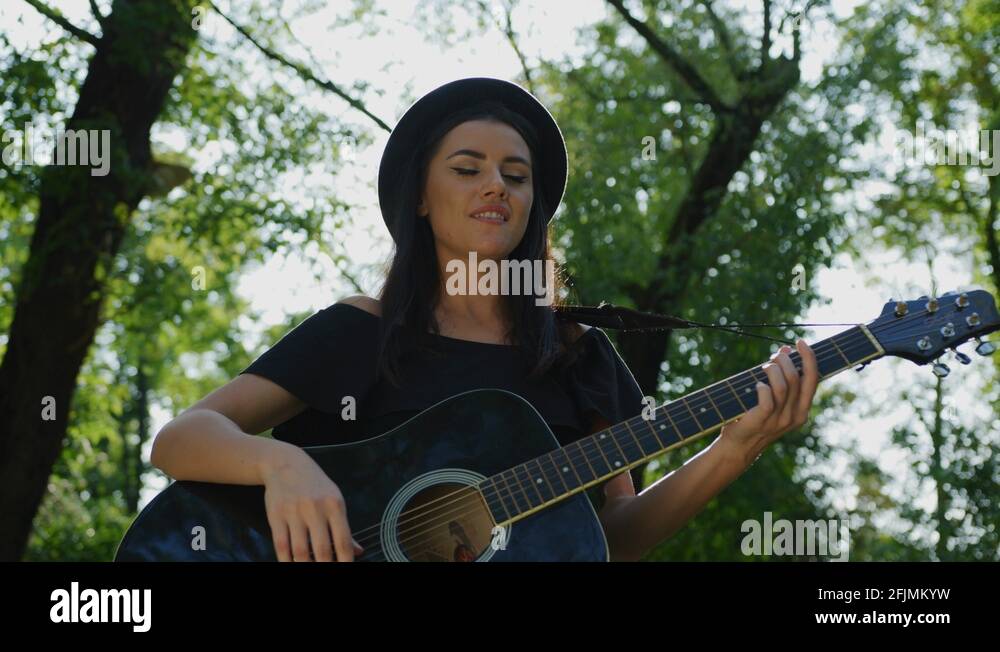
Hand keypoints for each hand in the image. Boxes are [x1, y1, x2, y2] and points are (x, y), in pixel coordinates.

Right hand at [261, 449, 364, 561]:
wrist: (285, 464)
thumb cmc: (314, 486)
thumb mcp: (334, 500)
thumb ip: (344, 527)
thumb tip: (358, 551)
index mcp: (335, 505)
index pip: (343, 541)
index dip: (345, 562)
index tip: (346, 570)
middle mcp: (316, 508)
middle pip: (323, 550)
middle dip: (326, 568)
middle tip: (326, 575)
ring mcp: (294, 512)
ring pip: (300, 551)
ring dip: (305, 567)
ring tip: (309, 571)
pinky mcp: (276, 515)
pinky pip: (281, 545)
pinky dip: (286, 561)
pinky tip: (292, 565)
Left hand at [718, 338, 818, 467]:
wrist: (738, 446)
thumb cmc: (754, 417)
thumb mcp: (773, 399)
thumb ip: (782, 378)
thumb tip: (785, 350)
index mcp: (802, 409)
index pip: (813, 379)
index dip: (809, 358)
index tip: (800, 342)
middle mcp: (794, 415)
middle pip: (796, 378)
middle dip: (785, 360)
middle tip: (774, 355)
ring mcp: (779, 420)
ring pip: (783, 386)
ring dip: (772, 370)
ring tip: (764, 367)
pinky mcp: (762, 421)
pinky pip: (767, 399)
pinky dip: (762, 387)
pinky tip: (756, 384)